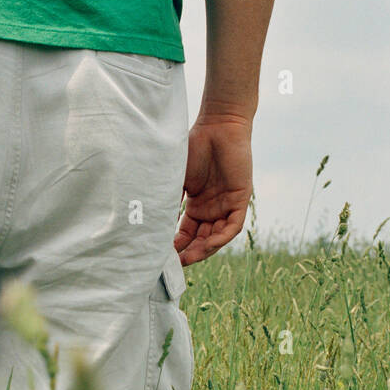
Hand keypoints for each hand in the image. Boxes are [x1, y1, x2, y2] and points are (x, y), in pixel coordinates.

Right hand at [175, 113, 253, 265]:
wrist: (217, 125)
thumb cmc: (194, 146)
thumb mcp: (176, 179)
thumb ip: (167, 201)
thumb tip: (148, 224)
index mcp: (196, 205)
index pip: (186, 233)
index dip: (175, 247)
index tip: (161, 257)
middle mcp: (211, 209)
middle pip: (200, 240)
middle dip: (188, 253)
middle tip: (174, 265)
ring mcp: (226, 205)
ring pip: (216, 237)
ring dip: (203, 250)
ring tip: (188, 259)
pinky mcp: (240, 200)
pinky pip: (232, 227)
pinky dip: (220, 239)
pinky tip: (207, 246)